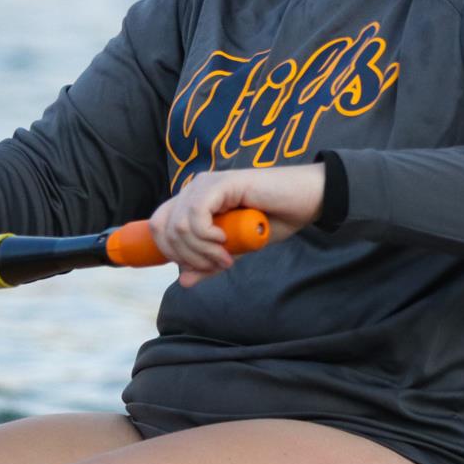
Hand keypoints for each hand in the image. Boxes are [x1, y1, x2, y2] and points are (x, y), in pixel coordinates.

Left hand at [148, 165, 320, 287]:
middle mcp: (194, 189)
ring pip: (179, 225)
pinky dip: (207, 237)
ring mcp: (206, 183)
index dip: (171, 253)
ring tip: (226, 256)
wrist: (305, 201)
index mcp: (193, 202)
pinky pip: (196, 215)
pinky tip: (226, 240)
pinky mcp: (221, 183)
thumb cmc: (273, 220)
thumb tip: (183, 280)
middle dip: (186, 256)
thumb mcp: (235, 249)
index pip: (159, 226)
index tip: (199, 268)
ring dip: (201, 251)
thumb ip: (209, 263)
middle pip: (163, 227)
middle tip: (217, 264)